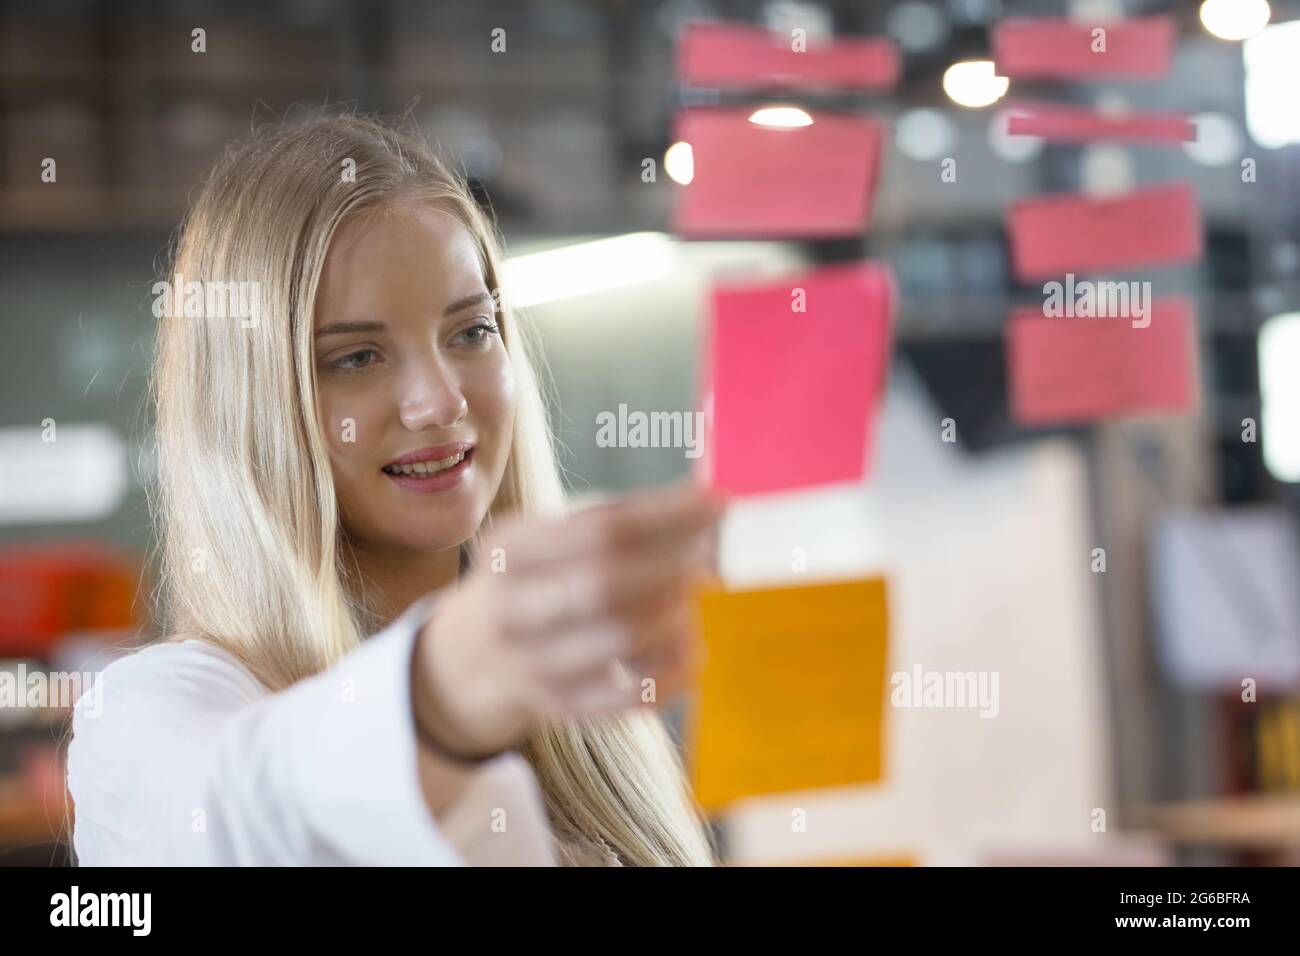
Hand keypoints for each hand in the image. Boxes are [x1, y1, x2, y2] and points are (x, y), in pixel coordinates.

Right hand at [412, 482, 725, 757]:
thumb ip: (621, 518)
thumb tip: (705, 502)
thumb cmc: (536, 579)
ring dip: (676, 612)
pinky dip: (678, 665)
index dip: (667, 515)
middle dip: (671, 566)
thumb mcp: (550, 538)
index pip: (600, 530)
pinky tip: (687, 641)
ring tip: (689, 596)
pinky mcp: (564, 710)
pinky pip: (638, 693)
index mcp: (508, 552)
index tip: (718, 502)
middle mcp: (512, 610)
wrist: (471, 657)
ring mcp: (535, 667)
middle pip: (608, 585)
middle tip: (705, 556)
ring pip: (625, 638)